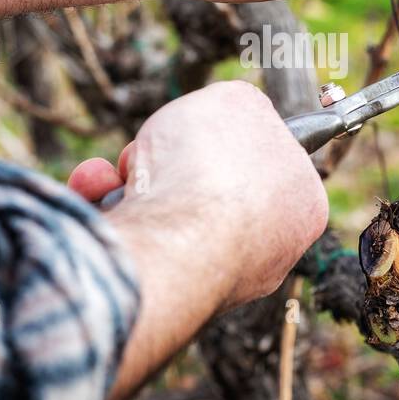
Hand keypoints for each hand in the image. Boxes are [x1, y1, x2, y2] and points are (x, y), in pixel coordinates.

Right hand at [69, 80, 326, 311]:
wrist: (172, 244)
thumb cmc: (213, 171)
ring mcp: (209, 282)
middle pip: (201, 189)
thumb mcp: (235, 102)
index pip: (264, 166)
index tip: (206, 130)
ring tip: (114, 177)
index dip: (226, 136)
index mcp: (300, 208)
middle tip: (149, 150)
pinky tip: (98, 200)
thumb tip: (228, 114)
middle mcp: (261, 253)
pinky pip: (129, 244)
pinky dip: (106, 216)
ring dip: (122, 185)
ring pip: (157, 215)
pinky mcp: (157, 297)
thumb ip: (237, 103)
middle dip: (159, 161)